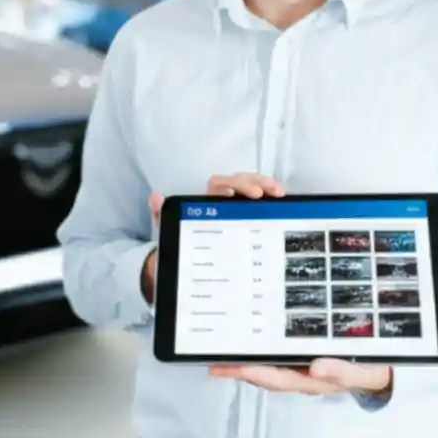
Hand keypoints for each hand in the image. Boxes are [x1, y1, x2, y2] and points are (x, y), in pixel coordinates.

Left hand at [141, 173, 282, 302]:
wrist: (193, 256)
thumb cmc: (186, 239)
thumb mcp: (174, 229)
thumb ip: (162, 215)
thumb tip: (155, 198)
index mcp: (207, 200)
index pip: (216, 185)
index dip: (225, 185)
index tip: (231, 193)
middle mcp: (225, 198)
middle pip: (239, 181)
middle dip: (250, 183)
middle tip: (260, 194)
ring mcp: (239, 206)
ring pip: (253, 187)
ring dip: (265, 185)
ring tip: (277, 192)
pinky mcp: (251, 215)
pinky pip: (262, 203)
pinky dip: (272, 198)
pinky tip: (282, 202)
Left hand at [209, 359, 391, 397]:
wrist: (383, 371)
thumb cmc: (372, 370)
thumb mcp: (365, 371)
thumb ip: (344, 372)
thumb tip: (317, 369)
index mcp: (315, 380)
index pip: (279, 378)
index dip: (256, 373)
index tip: (237, 368)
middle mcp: (305, 376)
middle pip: (266, 376)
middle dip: (241, 371)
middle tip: (216, 365)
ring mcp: (303, 369)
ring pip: (269, 369)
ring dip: (247, 364)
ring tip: (223, 357)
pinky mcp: (305, 359)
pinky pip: (278, 359)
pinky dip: (262, 353)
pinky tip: (250, 345)